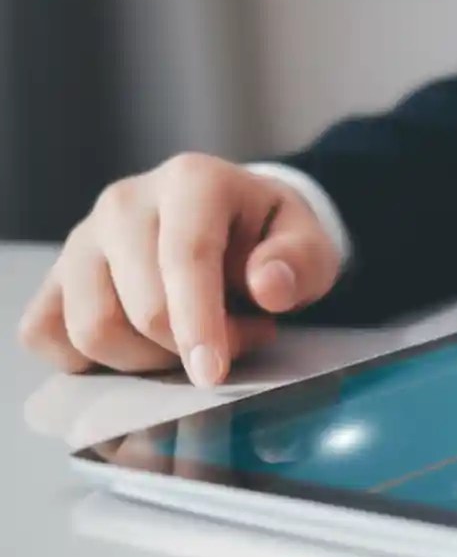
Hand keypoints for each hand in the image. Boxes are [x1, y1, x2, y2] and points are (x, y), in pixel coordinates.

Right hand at [16, 153, 341, 385]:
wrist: (234, 223)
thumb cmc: (271, 240)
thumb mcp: (310, 246)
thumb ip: (298, 264)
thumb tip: (268, 286)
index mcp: (192, 181)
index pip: (185, 257)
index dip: (199, 323)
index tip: (212, 374)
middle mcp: (124, 202)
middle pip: (138, 306)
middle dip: (190, 346)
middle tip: (241, 339)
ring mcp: (82, 239)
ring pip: (90, 328)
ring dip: (147, 361)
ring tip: (196, 340)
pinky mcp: (55, 276)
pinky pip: (45, 335)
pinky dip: (92, 362)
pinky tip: (143, 348)